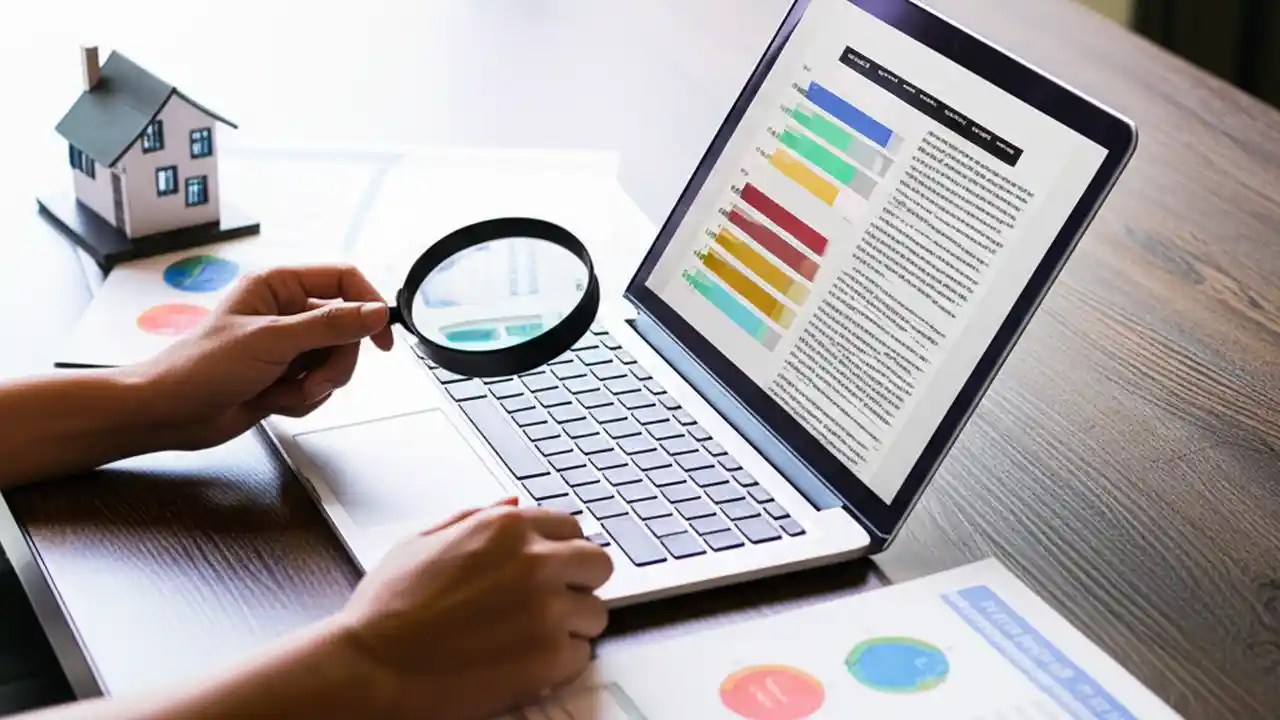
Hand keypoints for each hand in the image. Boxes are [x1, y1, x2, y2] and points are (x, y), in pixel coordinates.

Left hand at [131, 264, 394, 449]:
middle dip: (333, 363)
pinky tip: (271, 401)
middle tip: (312, 380)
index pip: (343, 281)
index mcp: (278, 286)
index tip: (383, 338)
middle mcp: (285, 312)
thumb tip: (375, 313)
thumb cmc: (200, 368)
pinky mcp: (285, 376)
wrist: (169, 414)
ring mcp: (287, 346)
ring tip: (285, 392)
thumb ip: (329, 326)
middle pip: (346, 330)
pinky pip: (319, 386)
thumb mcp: (272, 342)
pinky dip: (302, 399)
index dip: (368, 306)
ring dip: (316, 385)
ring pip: (335, 362)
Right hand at [336, 501, 613, 719]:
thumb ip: (475, 517)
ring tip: (529, 637)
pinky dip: (559, 663)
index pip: (572, 528)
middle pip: (599, 563)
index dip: (560, 551)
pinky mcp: (549, 657)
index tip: (550, 569)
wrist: (371, 668)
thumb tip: (514, 503)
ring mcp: (547, 610)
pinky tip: (523, 662)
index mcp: (506, 528)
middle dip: (579, 582)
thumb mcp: (422, 541)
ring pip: (596, 613)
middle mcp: (535, 562)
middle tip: (551, 602)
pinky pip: (581, 656)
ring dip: (571, 625)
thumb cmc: (387, 610)